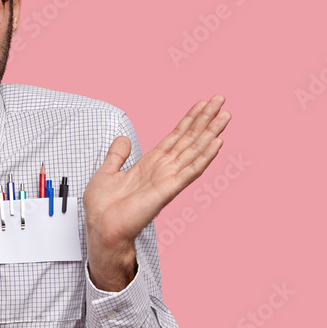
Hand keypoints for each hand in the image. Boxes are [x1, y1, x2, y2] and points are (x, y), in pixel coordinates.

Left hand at [83, 94, 230, 290]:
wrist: (101, 228)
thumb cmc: (102, 208)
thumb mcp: (106, 172)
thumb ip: (117, 155)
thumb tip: (123, 139)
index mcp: (150, 164)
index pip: (175, 137)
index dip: (189, 119)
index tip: (203, 104)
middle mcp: (163, 169)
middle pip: (189, 139)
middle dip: (205, 119)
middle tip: (221, 99)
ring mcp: (168, 179)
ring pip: (194, 151)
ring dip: (211, 132)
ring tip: (226, 115)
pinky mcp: (168, 190)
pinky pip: (190, 170)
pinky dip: (204, 156)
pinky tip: (217, 142)